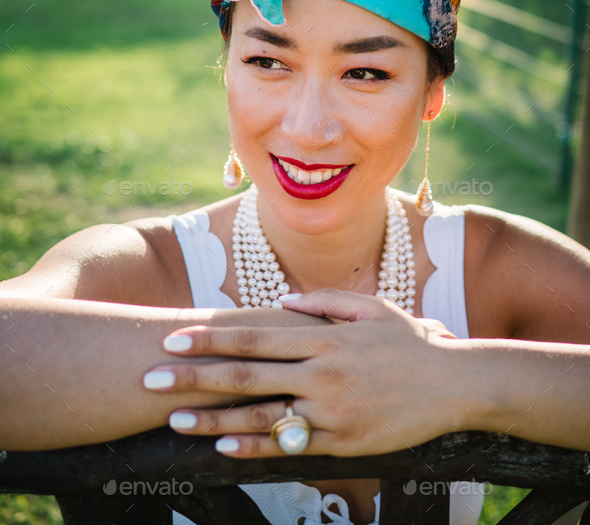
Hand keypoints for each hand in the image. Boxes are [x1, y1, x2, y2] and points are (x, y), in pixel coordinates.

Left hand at [143, 290, 465, 457]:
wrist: (455, 385)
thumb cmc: (410, 342)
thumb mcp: (370, 308)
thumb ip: (323, 303)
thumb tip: (280, 302)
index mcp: (324, 338)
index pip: (255, 336)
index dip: (211, 338)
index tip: (174, 339)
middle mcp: (322, 373)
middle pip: (248, 375)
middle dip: (195, 377)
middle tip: (152, 378)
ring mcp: (332, 411)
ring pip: (262, 416)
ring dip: (214, 419)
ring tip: (175, 420)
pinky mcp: (344, 442)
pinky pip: (291, 445)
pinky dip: (255, 446)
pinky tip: (223, 447)